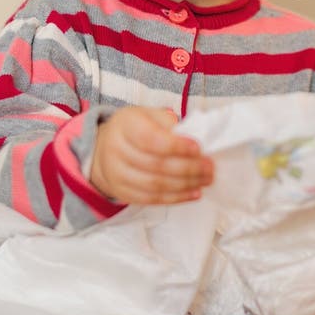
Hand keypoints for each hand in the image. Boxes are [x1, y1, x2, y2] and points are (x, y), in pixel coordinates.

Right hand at [90, 105, 213, 204]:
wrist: (105, 149)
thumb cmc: (135, 128)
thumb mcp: (148, 114)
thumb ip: (168, 122)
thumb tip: (192, 134)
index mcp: (125, 125)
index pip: (151, 139)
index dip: (176, 146)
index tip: (199, 149)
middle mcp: (116, 150)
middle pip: (155, 165)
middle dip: (188, 168)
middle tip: (209, 167)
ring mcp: (117, 174)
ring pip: (155, 185)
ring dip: (186, 185)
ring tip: (206, 180)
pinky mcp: (123, 193)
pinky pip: (152, 199)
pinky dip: (176, 198)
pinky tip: (194, 192)